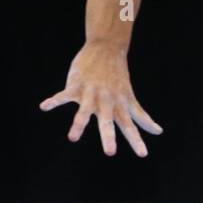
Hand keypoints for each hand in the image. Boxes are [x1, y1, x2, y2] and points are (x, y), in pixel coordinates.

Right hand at [39, 42, 162, 156]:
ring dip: (79, 124)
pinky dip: (54, 101)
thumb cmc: (117, 77)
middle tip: (110, 153)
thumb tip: (158, 132)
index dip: (136, 140)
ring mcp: (90, 93)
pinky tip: (44, 107)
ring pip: (84, 111)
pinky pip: (63, 95)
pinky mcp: (76, 85)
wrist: (106, 48)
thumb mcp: (129, 98)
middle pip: (108, 121)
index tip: (143, 154)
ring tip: (72, 138)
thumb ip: (141, 116)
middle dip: (108, 136)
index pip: (130, 125)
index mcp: (119, 106)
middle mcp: (106, 101)